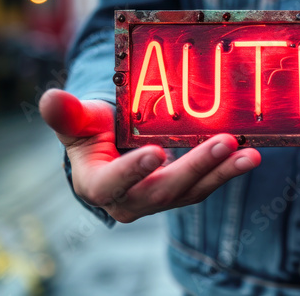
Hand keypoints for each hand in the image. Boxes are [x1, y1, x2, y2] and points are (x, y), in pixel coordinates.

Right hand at [39, 89, 260, 222]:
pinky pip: (207, 184)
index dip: (134, 171)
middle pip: (165, 190)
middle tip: (223, 143)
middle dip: (196, 166)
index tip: (156, 153)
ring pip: (193, 190)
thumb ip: (66, 114)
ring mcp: (160, 200)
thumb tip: (51, 98)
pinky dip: (228, 170)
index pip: (114, 184)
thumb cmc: (91, 133)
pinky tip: (248, 154)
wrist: (110, 149)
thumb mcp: (78, 121)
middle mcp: (131, 201)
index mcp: (98, 185)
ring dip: (223, 172)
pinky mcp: (183, 193)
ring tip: (249, 154)